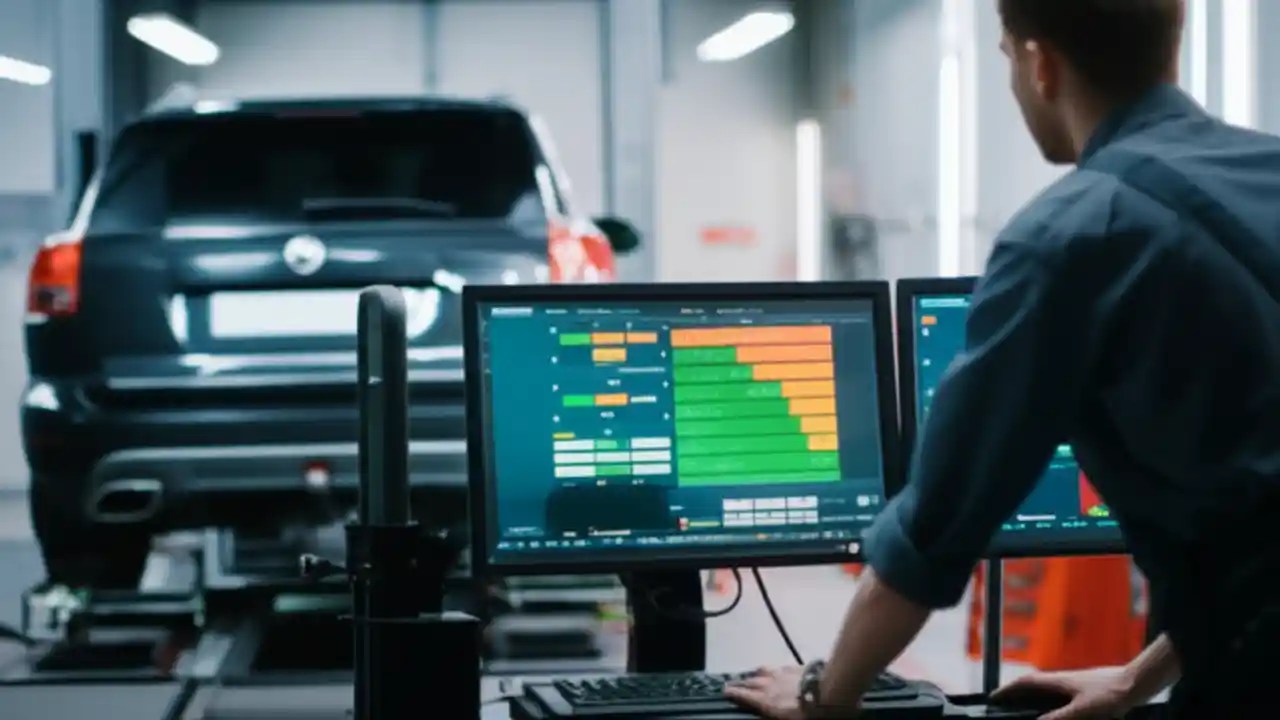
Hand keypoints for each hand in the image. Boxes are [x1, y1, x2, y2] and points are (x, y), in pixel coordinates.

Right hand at [725, 666, 806, 719]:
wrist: (823, 691)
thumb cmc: (803, 712)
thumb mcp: (782, 718)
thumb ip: (769, 713)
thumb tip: (764, 711)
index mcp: (764, 700)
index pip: (743, 695)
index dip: (733, 693)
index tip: (725, 691)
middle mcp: (768, 684)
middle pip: (750, 682)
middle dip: (740, 683)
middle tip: (733, 684)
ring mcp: (781, 673)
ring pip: (763, 670)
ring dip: (756, 674)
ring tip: (754, 675)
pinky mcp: (794, 667)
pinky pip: (779, 667)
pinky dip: (775, 671)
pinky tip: (779, 672)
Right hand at [992, 667, 1137, 719]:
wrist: (1136, 683)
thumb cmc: (1110, 693)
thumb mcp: (1083, 710)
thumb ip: (1059, 717)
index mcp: (1057, 681)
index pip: (1025, 683)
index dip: (1008, 690)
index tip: (994, 697)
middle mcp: (1063, 680)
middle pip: (1033, 686)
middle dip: (1017, 694)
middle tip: (1005, 705)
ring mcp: (1074, 684)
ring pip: (1048, 691)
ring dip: (1033, 698)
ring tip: (1026, 710)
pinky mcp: (1086, 690)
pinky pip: (1060, 696)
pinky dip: (1051, 703)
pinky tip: (1057, 712)